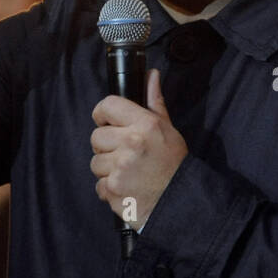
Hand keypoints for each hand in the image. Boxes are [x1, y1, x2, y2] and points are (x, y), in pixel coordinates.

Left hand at [90, 69, 187, 226]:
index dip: (104, 114)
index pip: (107, 105)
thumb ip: (155, 102)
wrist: (182, 202)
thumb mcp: (168, 129)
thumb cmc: (174, 165)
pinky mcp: (113, 190)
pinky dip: (110, 189)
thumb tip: (151, 75)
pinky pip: (99, 185)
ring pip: (95, 162)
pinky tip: (127, 188)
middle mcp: (130, 143)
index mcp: (144, 124)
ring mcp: (120, 168)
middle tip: (125, 154)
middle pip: (96, 136)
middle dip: (107, 146)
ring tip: (128, 173)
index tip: (108, 123)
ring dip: (107, 169)